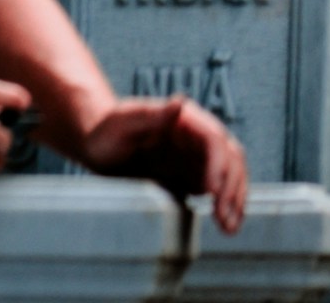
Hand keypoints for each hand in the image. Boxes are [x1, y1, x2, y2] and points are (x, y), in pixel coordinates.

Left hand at [64, 93, 251, 227]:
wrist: (96, 143)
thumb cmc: (105, 129)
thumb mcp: (124, 120)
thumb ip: (152, 114)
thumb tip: (180, 103)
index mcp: (186, 120)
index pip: (214, 139)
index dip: (218, 164)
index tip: (211, 191)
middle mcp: (196, 137)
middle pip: (229, 157)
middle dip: (231, 187)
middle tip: (222, 217)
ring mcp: (195, 157)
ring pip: (228, 174)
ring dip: (234, 198)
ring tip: (230, 227)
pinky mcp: (189, 175)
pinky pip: (215, 189)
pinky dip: (223, 205)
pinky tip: (224, 224)